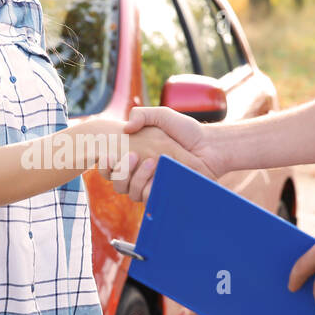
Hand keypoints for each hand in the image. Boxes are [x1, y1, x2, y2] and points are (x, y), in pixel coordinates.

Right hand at [100, 107, 223, 201]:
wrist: (209, 146)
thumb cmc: (186, 131)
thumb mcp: (162, 116)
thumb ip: (141, 115)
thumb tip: (125, 128)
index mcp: (136, 158)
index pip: (111, 168)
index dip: (104, 165)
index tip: (106, 155)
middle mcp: (141, 174)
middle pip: (118, 183)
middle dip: (120, 171)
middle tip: (133, 156)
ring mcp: (153, 185)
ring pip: (131, 193)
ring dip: (137, 178)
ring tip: (151, 162)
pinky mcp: (165, 194)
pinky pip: (149, 199)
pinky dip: (150, 187)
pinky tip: (158, 174)